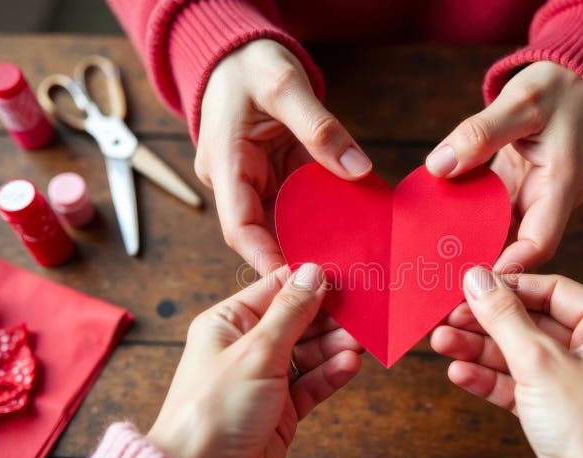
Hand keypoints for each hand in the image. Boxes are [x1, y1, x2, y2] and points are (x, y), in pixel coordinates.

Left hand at [147, 264, 361, 457]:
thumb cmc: (212, 412)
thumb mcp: (257, 350)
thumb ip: (291, 311)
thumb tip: (313, 272)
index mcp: (228, 324)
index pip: (276, 289)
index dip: (311, 281)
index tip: (346, 275)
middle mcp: (247, 348)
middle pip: (298, 321)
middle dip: (331, 316)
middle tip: (365, 310)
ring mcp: (266, 379)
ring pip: (310, 352)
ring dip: (336, 346)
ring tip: (362, 340)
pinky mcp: (281, 409)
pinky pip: (312, 383)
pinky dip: (331, 374)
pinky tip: (350, 365)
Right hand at [195, 40, 371, 274]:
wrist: (237, 51)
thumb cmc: (251, 63)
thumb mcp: (285, 86)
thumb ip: (320, 128)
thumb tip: (358, 170)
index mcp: (224, 163)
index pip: (239, 226)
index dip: (265, 258)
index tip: (298, 281)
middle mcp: (235, 180)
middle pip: (262, 234)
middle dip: (294, 258)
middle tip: (337, 280)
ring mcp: (254, 180)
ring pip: (280, 224)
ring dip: (309, 241)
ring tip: (347, 263)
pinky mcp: (272, 175)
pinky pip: (295, 204)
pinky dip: (318, 218)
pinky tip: (347, 232)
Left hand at [425, 62, 582, 270]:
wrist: (575, 80)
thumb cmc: (557, 87)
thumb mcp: (520, 102)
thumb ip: (480, 133)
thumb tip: (439, 165)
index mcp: (562, 185)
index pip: (539, 243)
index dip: (509, 266)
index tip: (471, 278)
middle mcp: (549, 199)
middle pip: (517, 247)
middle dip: (482, 264)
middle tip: (439, 280)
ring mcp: (532, 196)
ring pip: (499, 231)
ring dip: (469, 243)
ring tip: (431, 261)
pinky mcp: (515, 188)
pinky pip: (489, 211)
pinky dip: (466, 217)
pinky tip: (436, 226)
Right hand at [431, 268, 582, 457]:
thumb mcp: (540, 363)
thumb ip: (504, 317)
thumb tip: (478, 278)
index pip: (554, 290)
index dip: (509, 287)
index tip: (471, 285)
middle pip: (533, 323)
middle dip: (487, 324)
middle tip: (448, 319)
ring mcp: (581, 382)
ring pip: (523, 354)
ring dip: (481, 350)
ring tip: (442, 344)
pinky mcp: (562, 411)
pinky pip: (523, 384)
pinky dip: (492, 380)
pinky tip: (460, 373)